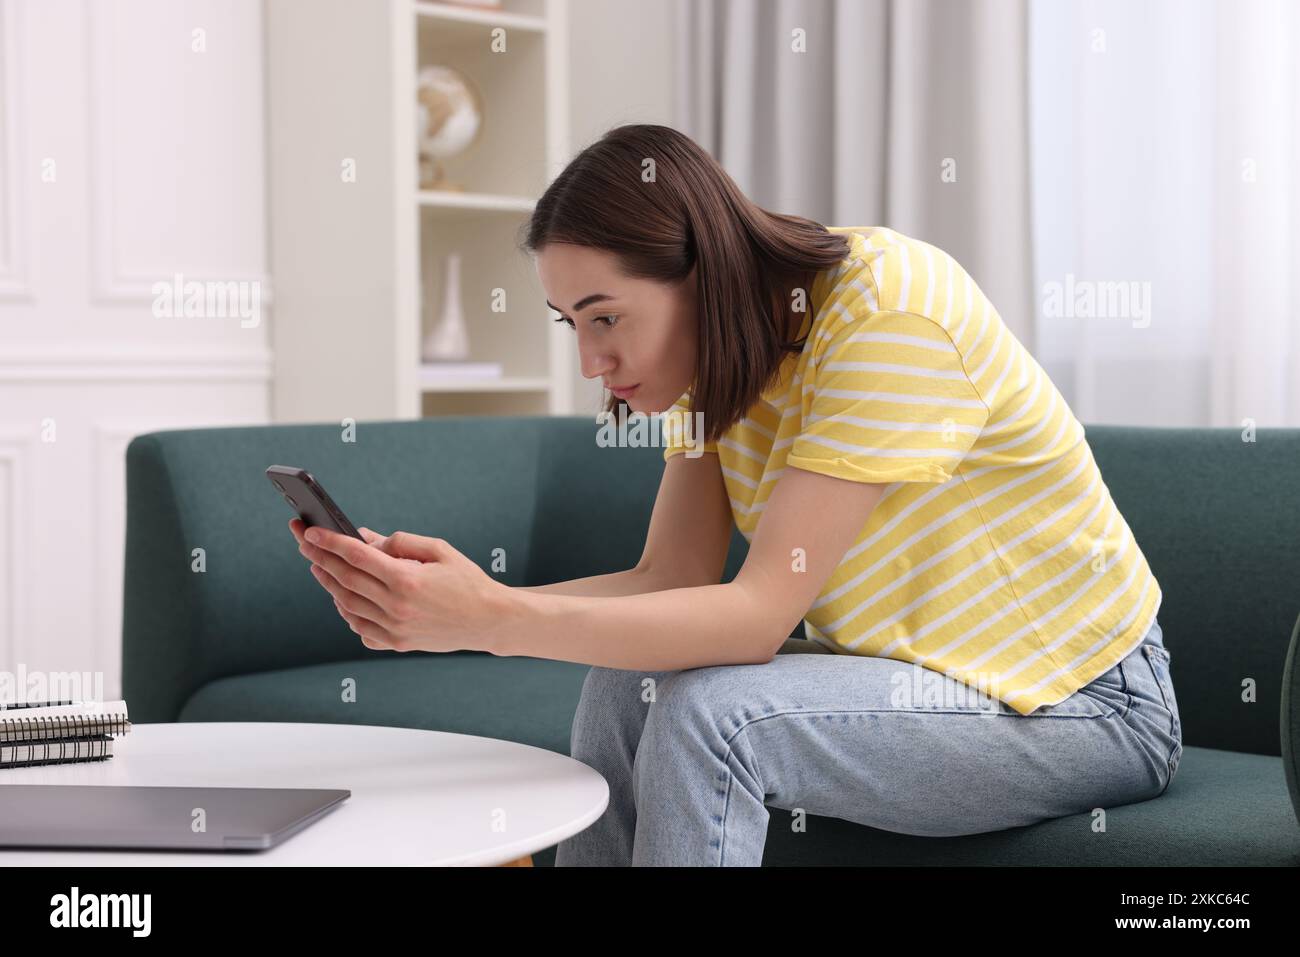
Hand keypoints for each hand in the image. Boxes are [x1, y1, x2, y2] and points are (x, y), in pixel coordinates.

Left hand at [289, 519, 511, 653]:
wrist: (489, 620)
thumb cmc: (467, 580)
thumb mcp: (439, 550)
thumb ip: (400, 543)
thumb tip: (365, 540)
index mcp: (407, 580)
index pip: (357, 556)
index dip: (330, 541)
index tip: (311, 530)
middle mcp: (397, 607)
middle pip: (345, 579)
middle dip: (320, 557)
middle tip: (304, 542)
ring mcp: (395, 629)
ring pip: (346, 605)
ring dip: (328, 583)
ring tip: (318, 565)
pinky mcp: (397, 644)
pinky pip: (360, 628)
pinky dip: (346, 611)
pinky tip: (342, 597)